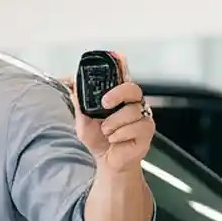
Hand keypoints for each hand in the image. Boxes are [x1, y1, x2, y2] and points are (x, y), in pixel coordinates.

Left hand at [67, 52, 154, 173]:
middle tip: (105, 103)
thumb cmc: (99, 140)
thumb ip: (80, 104)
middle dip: (117, 93)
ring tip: (107, 132)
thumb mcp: (83, 121)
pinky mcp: (147, 130)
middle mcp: (133, 103)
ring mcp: (142, 116)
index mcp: (118, 97)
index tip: (117, 58)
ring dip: (113, 124)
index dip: (122, 65)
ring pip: (131, 111)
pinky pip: (136, 127)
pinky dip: (120, 135)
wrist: (108, 162)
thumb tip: (73, 86)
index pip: (123, 75)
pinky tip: (116, 140)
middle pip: (132, 88)